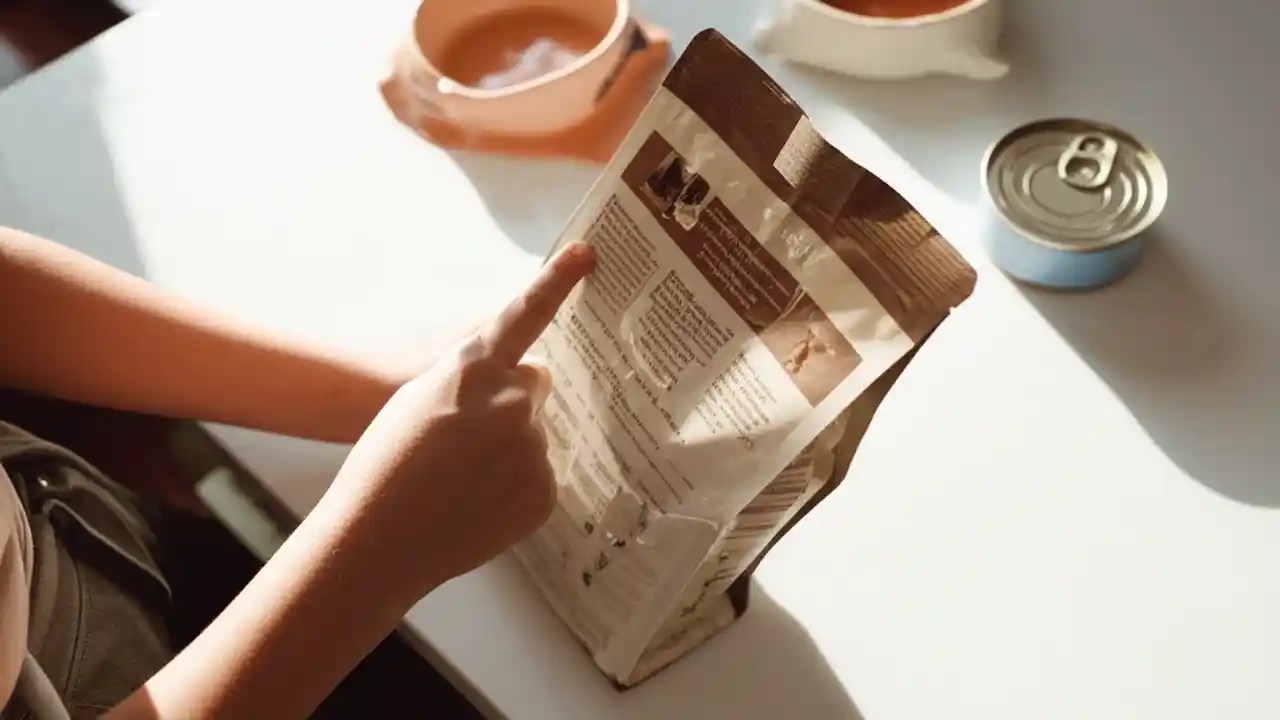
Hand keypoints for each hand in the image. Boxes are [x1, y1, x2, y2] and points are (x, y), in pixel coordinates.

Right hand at [317, 243, 595, 601]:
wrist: (380, 538)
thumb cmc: (385, 462)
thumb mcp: (420, 396)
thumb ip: (471, 374)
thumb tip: (517, 375)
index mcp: (474, 369)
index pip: (523, 315)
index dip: (556, 281)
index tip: (586, 251)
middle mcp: (513, 403)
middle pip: (536, 382)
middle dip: (513, 396)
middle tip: (467, 430)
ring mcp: (533, 449)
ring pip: (534, 432)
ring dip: (511, 445)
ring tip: (462, 475)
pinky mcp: (544, 491)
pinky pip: (538, 473)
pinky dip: (516, 483)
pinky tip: (478, 500)